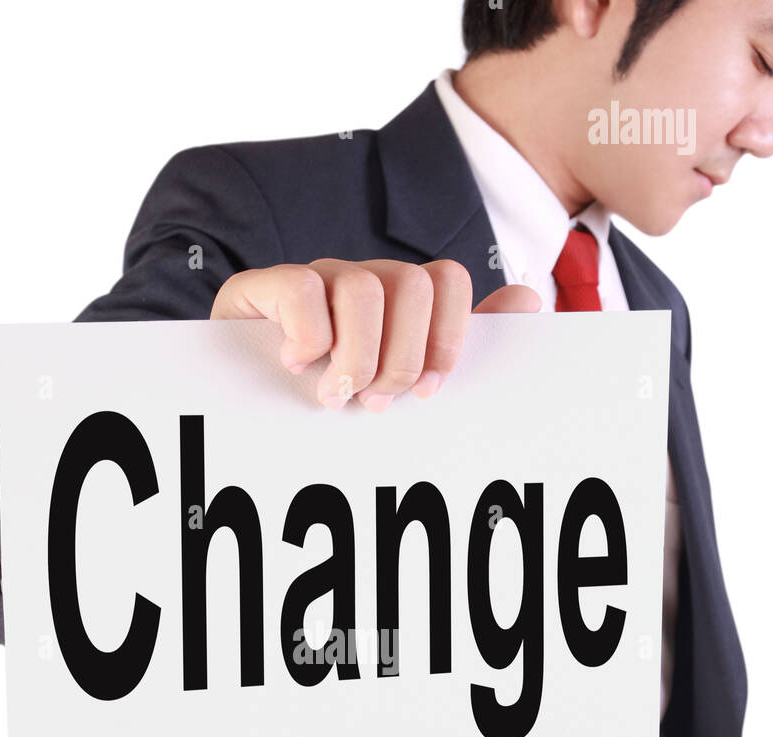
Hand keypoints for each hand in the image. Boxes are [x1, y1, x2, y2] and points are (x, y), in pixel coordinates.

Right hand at [210, 259, 540, 411]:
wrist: (244, 420)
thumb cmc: (327, 409)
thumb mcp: (398, 387)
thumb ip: (457, 347)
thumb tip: (528, 302)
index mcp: (397, 302)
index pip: (448, 280)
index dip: (447, 340)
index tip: (427, 394)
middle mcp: (360, 281)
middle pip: (415, 285)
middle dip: (401, 360)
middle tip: (372, 405)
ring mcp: (312, 280)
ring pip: (366, 288)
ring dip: (356, 359)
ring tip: (332, 397)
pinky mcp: (261, 288)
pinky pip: (304, 289)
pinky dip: (307, 339)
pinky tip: (293, 367)